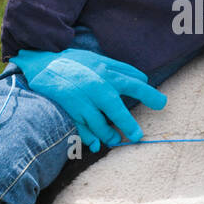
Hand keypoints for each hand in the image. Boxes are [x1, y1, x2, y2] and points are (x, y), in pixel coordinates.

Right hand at [11, 48, 166, 150]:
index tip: (161, 103)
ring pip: (99, 124)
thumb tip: (142, 77)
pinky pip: (82, 129)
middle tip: (137, 136)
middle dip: (129, 124)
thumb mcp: (98, 58)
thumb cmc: (74, 62)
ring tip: (114, 140)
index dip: (150, 94)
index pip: (134, 84)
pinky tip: (95, 145)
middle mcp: (97, 87)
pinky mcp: (70, 110)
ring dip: (108, 135)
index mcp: (107, 72)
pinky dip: (89, 138)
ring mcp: (83, 100)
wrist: (42, 63)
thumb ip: (119, 68)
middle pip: (117, 110)